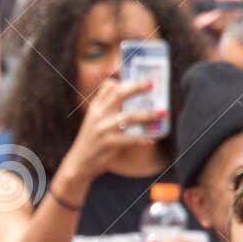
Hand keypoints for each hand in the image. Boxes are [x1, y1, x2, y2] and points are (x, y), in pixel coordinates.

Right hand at [54, 78, 161, 193]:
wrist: (79, 163)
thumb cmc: (92, 143)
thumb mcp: (95, 122)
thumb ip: (108, 112)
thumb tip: (135, 105)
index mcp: (96, 107)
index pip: (108, 86)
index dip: (124, 80)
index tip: (139, 78)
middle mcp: (98, 114)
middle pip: (119, 94)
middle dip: (137, 87)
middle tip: (152, 84)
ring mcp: (102, 128)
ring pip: (128, 117)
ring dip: (148, 114)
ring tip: (163, 112)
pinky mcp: (107, 143)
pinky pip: (129, 139)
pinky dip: (142, 139)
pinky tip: (151, 139)